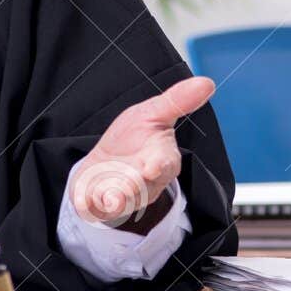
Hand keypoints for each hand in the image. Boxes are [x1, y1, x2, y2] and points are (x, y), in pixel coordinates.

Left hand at [70, 76, 215, 225]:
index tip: (153, 167)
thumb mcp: (153, 113)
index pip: (166, 165)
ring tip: (110, 197)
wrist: (106, 161)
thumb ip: (177, 100)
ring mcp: (121, 196)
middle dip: (136, 187)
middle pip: (144, 188)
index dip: (160, 166)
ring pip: (121, 201)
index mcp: (161, 160)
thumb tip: (207, 82)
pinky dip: (88, 205)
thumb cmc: (134, 138)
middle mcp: (144, 183)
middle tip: (127, 185)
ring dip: (116, 199)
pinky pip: (94, 208)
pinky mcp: (98, 204)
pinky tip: (82, 201)